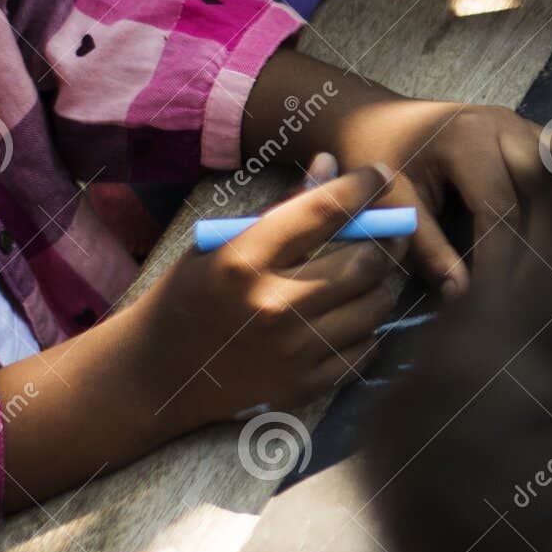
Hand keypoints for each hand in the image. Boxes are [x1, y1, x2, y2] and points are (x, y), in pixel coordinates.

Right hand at [134, 164, 406, 429]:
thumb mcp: (221, 242)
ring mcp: (292, 350)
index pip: (324, 210)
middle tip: (394, 228)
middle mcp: (273, 305)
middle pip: (365, 260)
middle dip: (389, 237)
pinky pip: (366, 348)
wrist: (156, 374)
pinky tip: (352, 314)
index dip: (362, 187)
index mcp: (245, 259)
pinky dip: (368, 327)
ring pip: (375, 304)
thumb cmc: (191, 294)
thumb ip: (282, 208)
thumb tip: (330, 165)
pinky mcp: (303, 386)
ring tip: (373, 270)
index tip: (378, 175)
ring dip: (383, 282)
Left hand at [309, 101, 551, 299]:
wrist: (376, 117)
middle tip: (521, 290)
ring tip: (547, 264)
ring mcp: (521, 124)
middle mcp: (504, 124)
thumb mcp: (394, 203)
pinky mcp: (527, 131)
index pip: (500, 209)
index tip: (493, 301)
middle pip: (544, 190)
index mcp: (467, 138)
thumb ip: (428, 249)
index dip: (501, 260)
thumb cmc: (380, 159)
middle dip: (538, 243)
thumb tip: (463, 295)